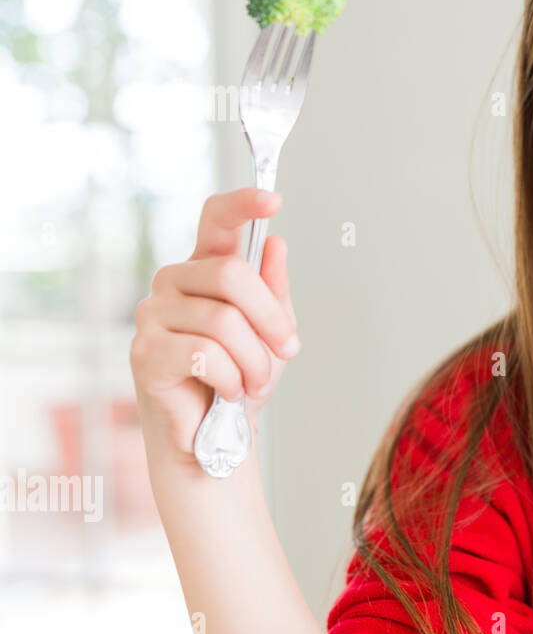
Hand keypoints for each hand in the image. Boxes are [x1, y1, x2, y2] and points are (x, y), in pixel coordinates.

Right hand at [129, 187, 299, 469]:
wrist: (217, 434)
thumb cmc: (241, 377)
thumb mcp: (272, 331)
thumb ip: (273, 289)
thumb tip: (275, 243)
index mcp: (206, 269)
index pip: (216, 220)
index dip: (243, 204)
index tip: (274, 199)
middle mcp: (174, 282)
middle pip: (232, 274)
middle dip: (271, 319)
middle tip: (287, 351)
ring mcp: (153, 314)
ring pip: (223, 321)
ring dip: (255, 361)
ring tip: (254, 382)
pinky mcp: (144, 351)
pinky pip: (204, 354)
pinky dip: (232, 378)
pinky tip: (228, 391)